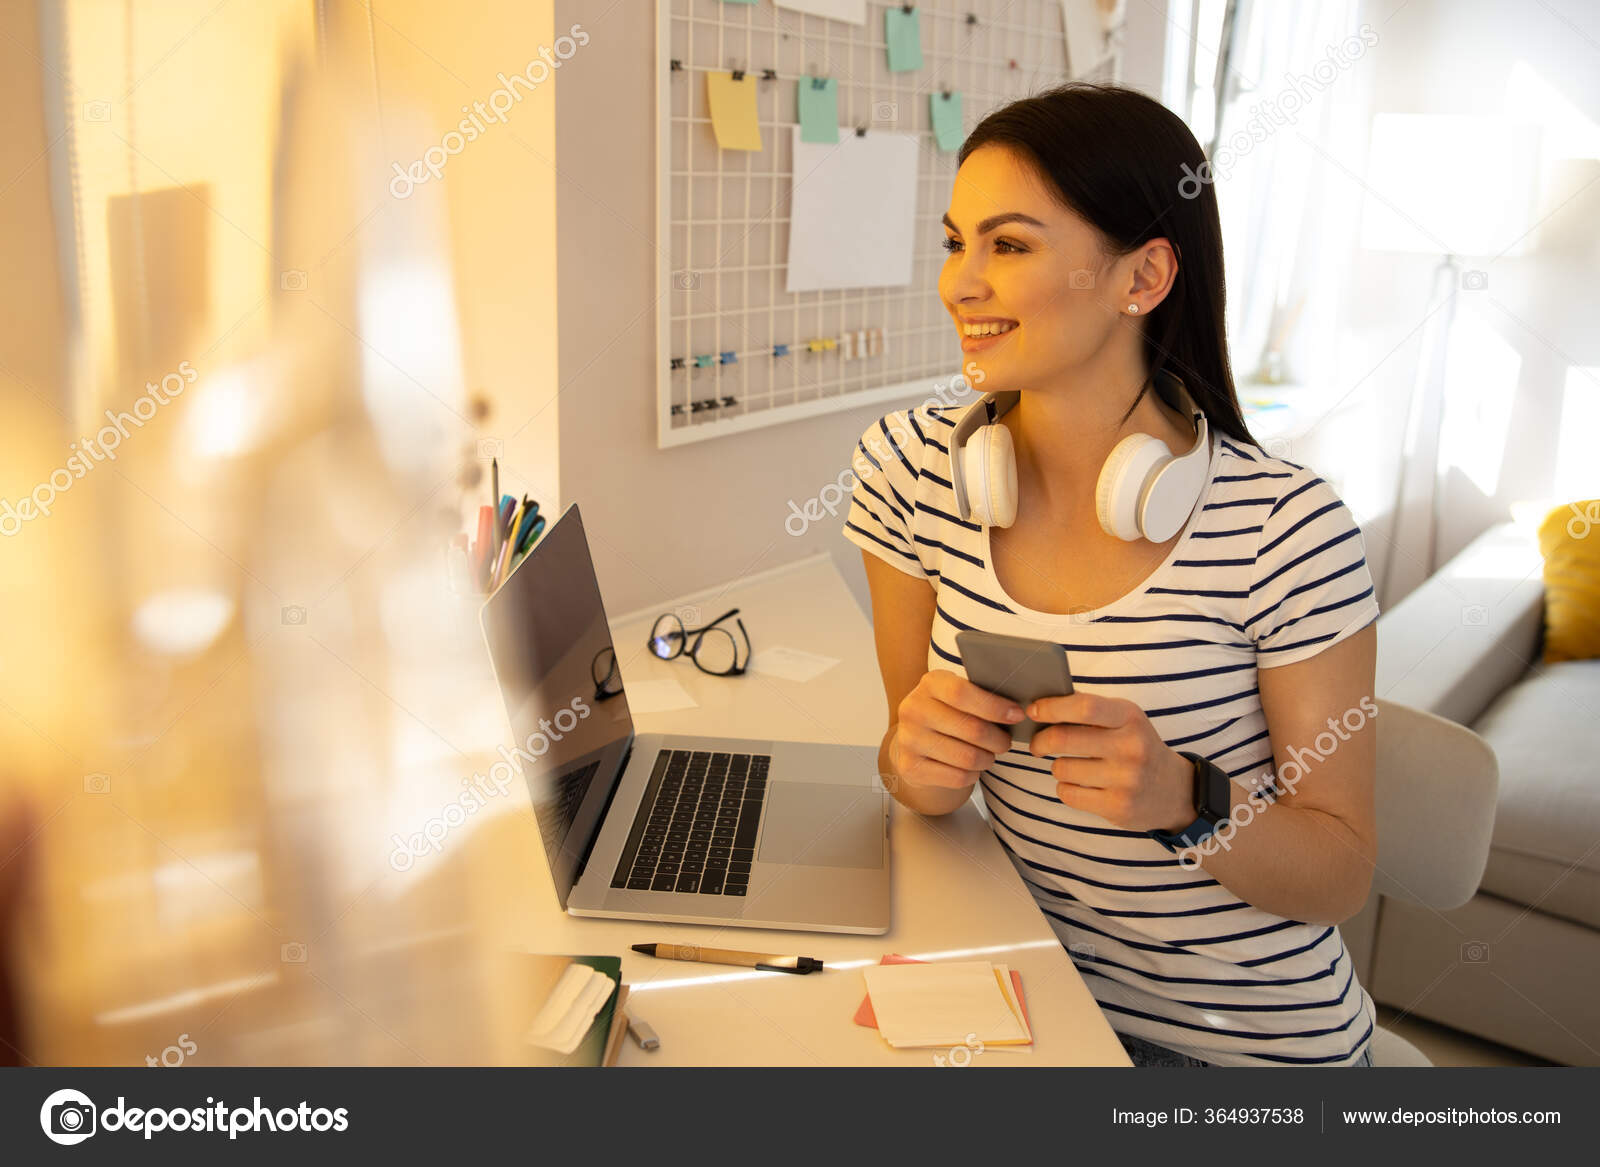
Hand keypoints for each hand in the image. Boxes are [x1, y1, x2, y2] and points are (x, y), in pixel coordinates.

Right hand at [890, 669, 1023, 789]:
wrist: (914, 741)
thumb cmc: (947, 714)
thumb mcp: (958, 695)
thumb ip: (982, 696)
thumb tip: (1016, 711)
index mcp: (930, 684)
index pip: (962, 693)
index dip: (994, 707)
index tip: (1017, 715)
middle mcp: (914, 709)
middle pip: (972, 729)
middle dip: (998, 739)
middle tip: (1005, 742)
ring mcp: (909, 740)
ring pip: (968, 757)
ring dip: (987, 759)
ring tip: (988, 755)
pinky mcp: (910, 767)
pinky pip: (957, 777)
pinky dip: (973, 774)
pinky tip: (971, 768)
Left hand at [1025, 691, 1194, 831]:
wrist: (1175, 791)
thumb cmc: (1138, 748)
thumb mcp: (1126, 720)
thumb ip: (1091, 710)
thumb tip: (1044, 703)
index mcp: (1130, 718)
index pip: (1083, 707)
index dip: (1051, 708)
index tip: (1033, 711)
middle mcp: (1131, 747)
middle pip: (1063, 738)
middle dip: (1040, 741)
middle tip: (1037, 745)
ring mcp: (1126, 779)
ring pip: (1062, 768)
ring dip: (1057, 767)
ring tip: (1072, 767)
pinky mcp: (1118, 807)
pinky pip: (1068, 794)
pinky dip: (1066, 788)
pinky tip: (1081, 785)